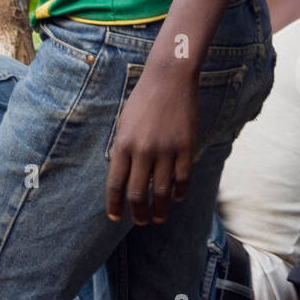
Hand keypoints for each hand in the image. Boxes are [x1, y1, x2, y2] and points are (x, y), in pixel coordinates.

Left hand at [105, 72, 195, 225]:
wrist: (169, 78)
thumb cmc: (143, 100)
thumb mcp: (124, 124)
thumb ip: (123, 150)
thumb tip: (123, 179)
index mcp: (123, 144)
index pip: (115, 184)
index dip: (114, 205)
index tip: (116, 217)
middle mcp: (142, 150)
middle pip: (137, 193)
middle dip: (137, 213)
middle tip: (140, 221)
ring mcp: (165, 149)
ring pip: (161, 192)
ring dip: (159, 210)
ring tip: (158, 218)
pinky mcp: (185, 146)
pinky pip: (182, 178)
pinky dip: (178, 193)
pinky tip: (176, 197)